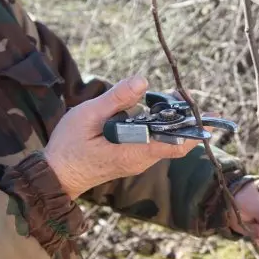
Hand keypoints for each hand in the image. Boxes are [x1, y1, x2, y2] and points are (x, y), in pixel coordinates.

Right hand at [43, 75, 200, 199]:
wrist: (55, 176)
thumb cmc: (68, 147)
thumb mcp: (88, 116)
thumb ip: (116, 99)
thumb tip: (142, 81)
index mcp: (134, 153)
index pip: (175, 144)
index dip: (192, 127)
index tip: (203, 112)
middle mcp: (142, 160)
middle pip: (174, 140)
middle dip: (182, 118)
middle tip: (181, 94)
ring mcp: (138, 161)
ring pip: (164, 140)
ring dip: (169, 120)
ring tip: (170, 97)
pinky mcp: (132, 158)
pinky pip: (153, 141)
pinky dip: (156, 126)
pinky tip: (151, 109)